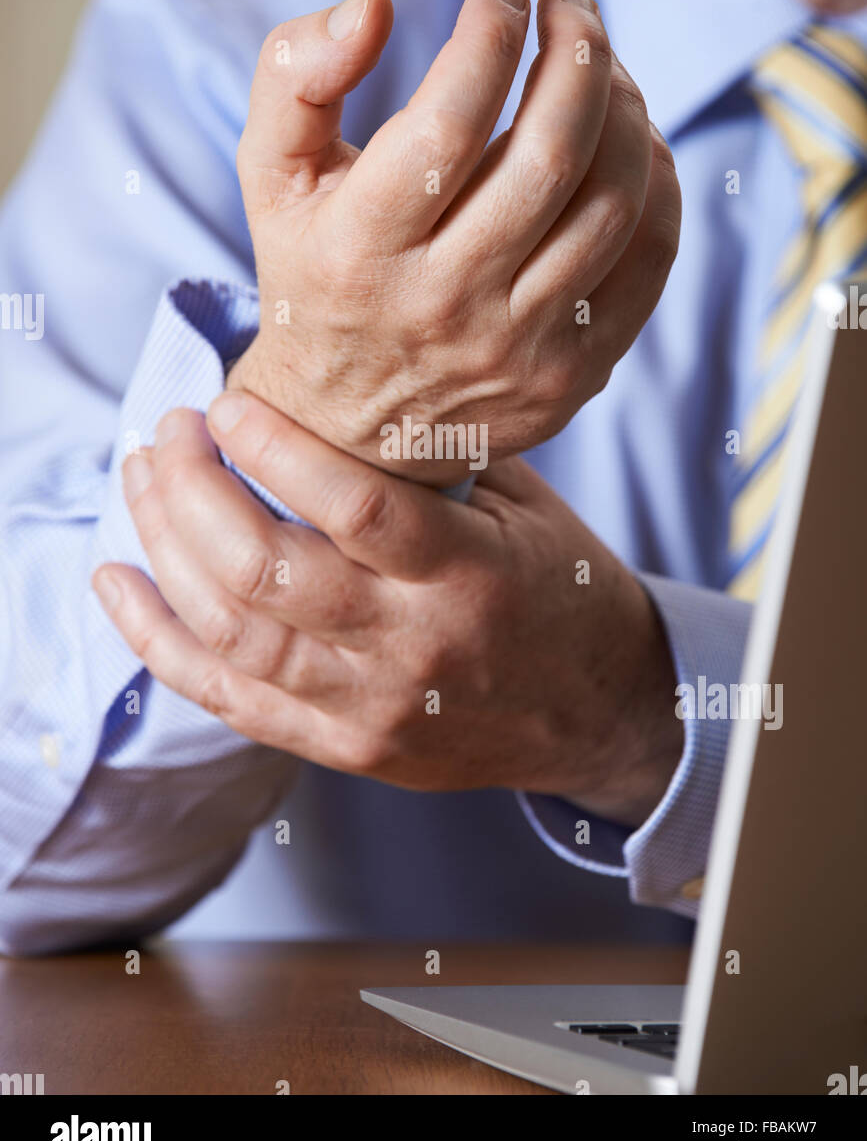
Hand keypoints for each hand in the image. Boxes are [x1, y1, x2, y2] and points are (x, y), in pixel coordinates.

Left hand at [93, 394, 680, 824]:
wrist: (598, 715)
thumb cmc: (558, 592)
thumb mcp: (523, 507)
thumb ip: (430, 462)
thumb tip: (324, 391)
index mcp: (470, 574)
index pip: (357, 508)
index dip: (277, 449)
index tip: (226, 404)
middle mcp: (413, 647)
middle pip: (268, 573)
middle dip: (194, 491)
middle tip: (172, 434)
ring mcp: (371, 709)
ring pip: (234, 635)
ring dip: (167, 549)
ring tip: (143, 484)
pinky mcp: (344, 749)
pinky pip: (229, 700)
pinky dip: (159, 643)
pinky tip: (117, 584)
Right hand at [229, 0, 680, 485]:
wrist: (348, 429)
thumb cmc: (314, 273)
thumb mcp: (271, 176)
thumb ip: (296, 74)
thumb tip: (375, 2)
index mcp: (359, 252)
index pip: (447, 124)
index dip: (490, 36)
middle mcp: (441, 308)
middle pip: (549, 157)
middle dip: (577, 52)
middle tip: (571, 5)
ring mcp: (516, 350)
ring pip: (612, 204)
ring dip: (625, 107)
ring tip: (601, 64)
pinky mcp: (572, 376)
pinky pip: (649, 261)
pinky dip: (655, 182)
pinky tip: (628, 139)